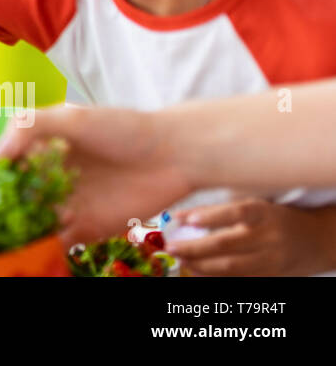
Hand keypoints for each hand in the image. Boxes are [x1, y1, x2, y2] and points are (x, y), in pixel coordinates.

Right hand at [0, 105, 191, 244]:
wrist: (176, 154)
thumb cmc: (124, 128)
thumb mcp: (71, 116)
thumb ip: (28, 128)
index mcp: (41, 149)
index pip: (4, 166)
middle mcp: (50, 178)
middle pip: (14, 199)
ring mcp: (68, 205)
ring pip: (32, 224)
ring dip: (18, 232)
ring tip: (3, 239)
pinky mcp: (88, 229)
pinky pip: (58, 244)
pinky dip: (44, 250)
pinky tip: (33, 250)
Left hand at [166, 199, 333, 275]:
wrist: (315, 241)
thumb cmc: (273, 218)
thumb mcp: (252, 206)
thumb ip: (216, 210)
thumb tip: (178, 216)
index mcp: (263, 213)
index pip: (238, 212)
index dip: (213, 216)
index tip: (188, 219)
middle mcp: (269, 237)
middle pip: (228, 245)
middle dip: (195, 248)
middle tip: (172, 247)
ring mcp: (271, 260)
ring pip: (232, 268)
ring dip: (201, 266)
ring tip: (181, 260)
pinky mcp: (270, 277)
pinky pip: (239, 281)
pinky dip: (215, 277)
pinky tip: (197, 272)